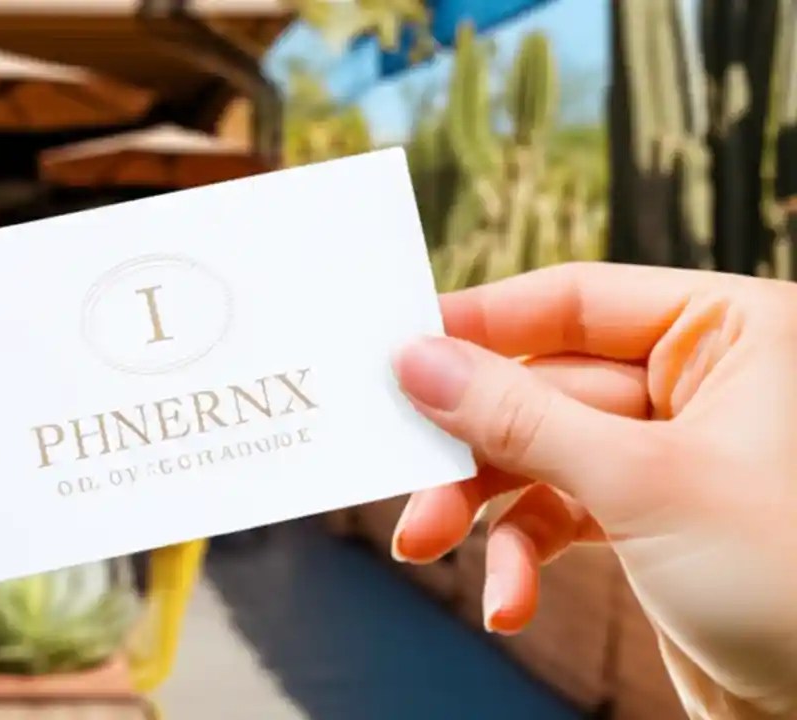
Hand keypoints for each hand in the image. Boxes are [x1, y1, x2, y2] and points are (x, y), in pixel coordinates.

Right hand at [391, 262, 796, 718]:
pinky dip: (524, 554)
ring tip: (427, 542)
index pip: (578, 300)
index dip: (482, 324)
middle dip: (472, 449)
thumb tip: (422, 362)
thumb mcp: (644, 484)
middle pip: (542, 387)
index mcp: (734, 334)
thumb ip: (521, 416)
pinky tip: (510, 599)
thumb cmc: (796, 585)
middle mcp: (703, 384)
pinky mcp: (651, 520)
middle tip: (404, 470)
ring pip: (540, 456)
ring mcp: (673, 454)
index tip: (402, 349)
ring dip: (483, 509)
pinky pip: (560, 514)